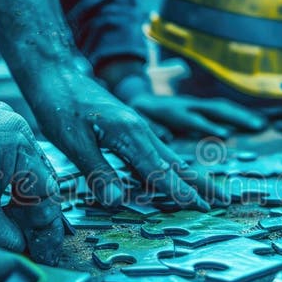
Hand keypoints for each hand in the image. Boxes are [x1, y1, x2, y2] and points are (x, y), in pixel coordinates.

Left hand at [0, 101, 61, 264]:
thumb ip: (17, 238)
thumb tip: (33, 249)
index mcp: (10, 133)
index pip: (47, 189)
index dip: (48, 228)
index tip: (47, 251)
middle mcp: (2, 122)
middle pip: (35, 180)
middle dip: (32, 218)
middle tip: (33, 249)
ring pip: (19, 178)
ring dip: (17, 209)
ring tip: (13, 239)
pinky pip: (1, 171)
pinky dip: (1, 197)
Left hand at [28, 74, 227, 208]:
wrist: (56, 73)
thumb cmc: (60, 104)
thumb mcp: (72, 141)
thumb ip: (97, 171)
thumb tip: (118, 201)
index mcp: (130, 134)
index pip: (159, 171)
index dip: (180, 192)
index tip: (202, 208)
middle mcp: (140, 130)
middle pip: (175, 163)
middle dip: (201, 183)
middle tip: (225, 200)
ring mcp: (137, 128)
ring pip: (168, 157)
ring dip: (191, 176)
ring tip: (210, 190)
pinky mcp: (129, 128)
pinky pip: (156, 153)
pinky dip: (170, 168)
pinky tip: (173, 176)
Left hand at [128, 94, 266, 138]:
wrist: (138, 99)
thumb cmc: (138, 117)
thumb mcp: (138, 122)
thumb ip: (151, 129)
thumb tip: (167, 137)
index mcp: (172, 111)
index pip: (194, 120)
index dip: (209, 126)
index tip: (227, 135)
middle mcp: (187, 105)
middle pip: (215, 109)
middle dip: (237, 117)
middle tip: (257, 127)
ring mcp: (194, 105)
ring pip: (221, 107)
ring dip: (242, 114)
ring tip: (261, 125)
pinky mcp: (198, 108)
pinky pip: (221, 109)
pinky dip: (238, 114)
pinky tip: (254, 123)